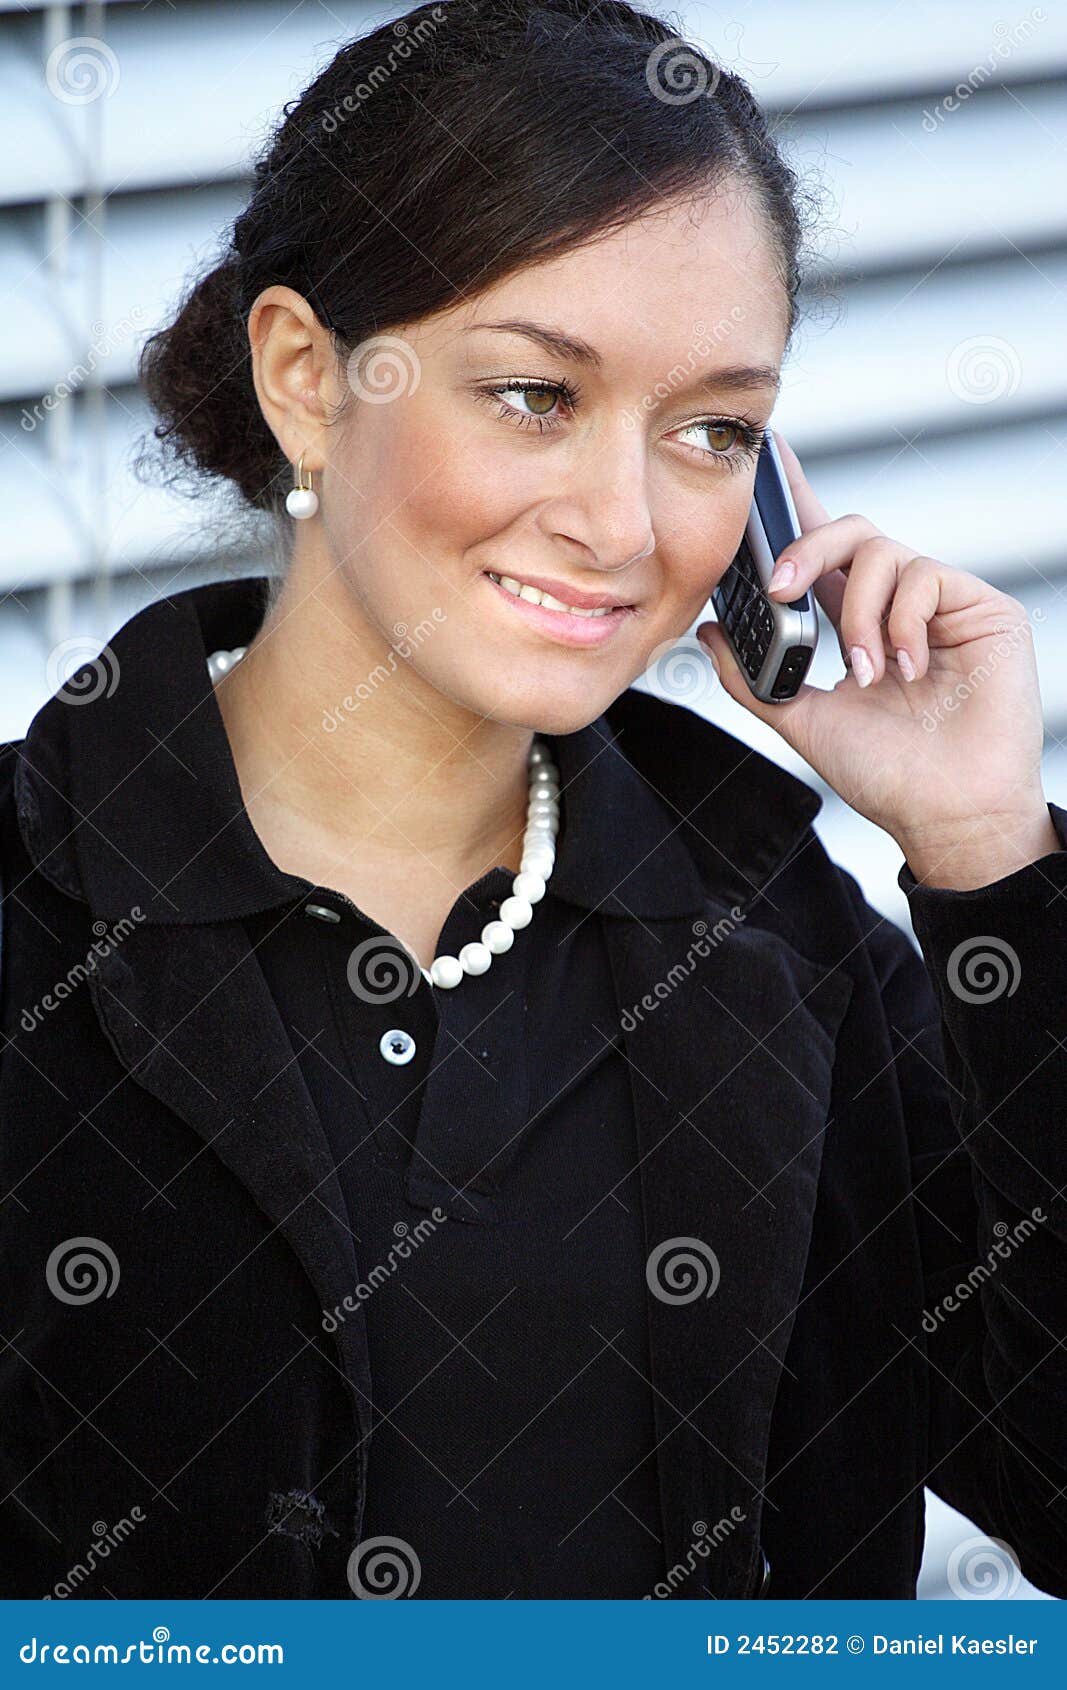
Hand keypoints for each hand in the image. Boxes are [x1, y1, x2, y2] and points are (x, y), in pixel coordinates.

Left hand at [695, 431, 1056, 886]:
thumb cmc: (887, 776)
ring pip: (880, 552)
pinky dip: (901, 622)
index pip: (821, 549)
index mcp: (854, 621)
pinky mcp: (982, 608)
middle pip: (848, 531)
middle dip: (805, 549)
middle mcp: (897, 604)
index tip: (764, 455)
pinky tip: (908, 668)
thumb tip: (708, 633)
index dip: (795, 499)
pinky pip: (924, 574)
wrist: (945, 813)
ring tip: (866, 673)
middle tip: (781, 588)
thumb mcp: (803, 721)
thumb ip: (755, 679)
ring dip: (857, 614)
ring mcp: (941, 604)